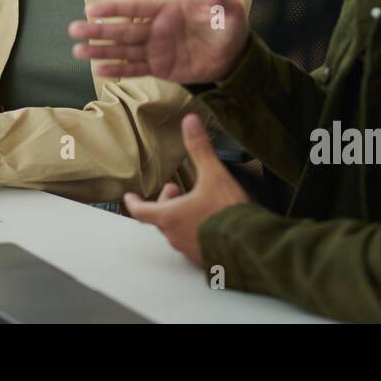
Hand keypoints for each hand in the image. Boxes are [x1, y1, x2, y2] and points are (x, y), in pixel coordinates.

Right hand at [68, 0, 248, 84]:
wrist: (233, 57)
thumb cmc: (228, 26)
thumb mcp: (228, 9)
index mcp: (167, 10)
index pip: (136, 8)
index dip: (114, 9)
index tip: (91, 9)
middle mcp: (156, 28)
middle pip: (122, 29)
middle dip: (98, 30)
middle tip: (73, 29)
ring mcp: (156, 48)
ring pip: (123, 49)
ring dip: (101, 51)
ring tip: (77, 51)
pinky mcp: (159, 67)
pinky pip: (136, 69)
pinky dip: (118, 70)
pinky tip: (99, 71)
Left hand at [123, 114, 249, 266]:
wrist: (251, 245)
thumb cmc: (228, 212)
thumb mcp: (213, 174)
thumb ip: (199, 148)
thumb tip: (189, 121)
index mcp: (170, 217)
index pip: (141, 211)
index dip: (133, 202)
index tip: (130, 198)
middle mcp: (175, 236)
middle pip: (160, 218)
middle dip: (166, 202)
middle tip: (176, 190)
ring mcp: (189, 250)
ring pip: (177, 231)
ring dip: (181, 216)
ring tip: (195, 204)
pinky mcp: (204, 259)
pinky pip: (193, 243)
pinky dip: (196, 231)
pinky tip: (211, 223)